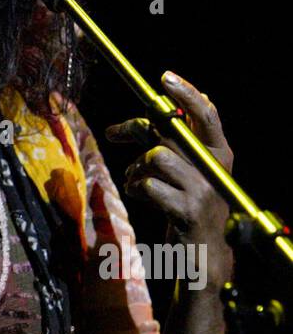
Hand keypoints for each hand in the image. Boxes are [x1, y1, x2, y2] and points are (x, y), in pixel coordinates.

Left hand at [104, 72, 234, 283]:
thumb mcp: (189, 172)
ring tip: (134, 179)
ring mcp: (204, 190)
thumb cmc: (190, 207)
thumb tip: (151, 109)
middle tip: (113, 133)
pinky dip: (137, 188)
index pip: (207, 114)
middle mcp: (216, 168)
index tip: (164, 77)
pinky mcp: (188, 211)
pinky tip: (139, 194)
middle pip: (170, 131)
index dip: (186, 93)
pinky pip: (150, 185)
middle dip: (134, 129)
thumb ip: (175, 143)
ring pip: (156, 157)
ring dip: (136, 168)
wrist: (205, 257)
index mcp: (220, 153)